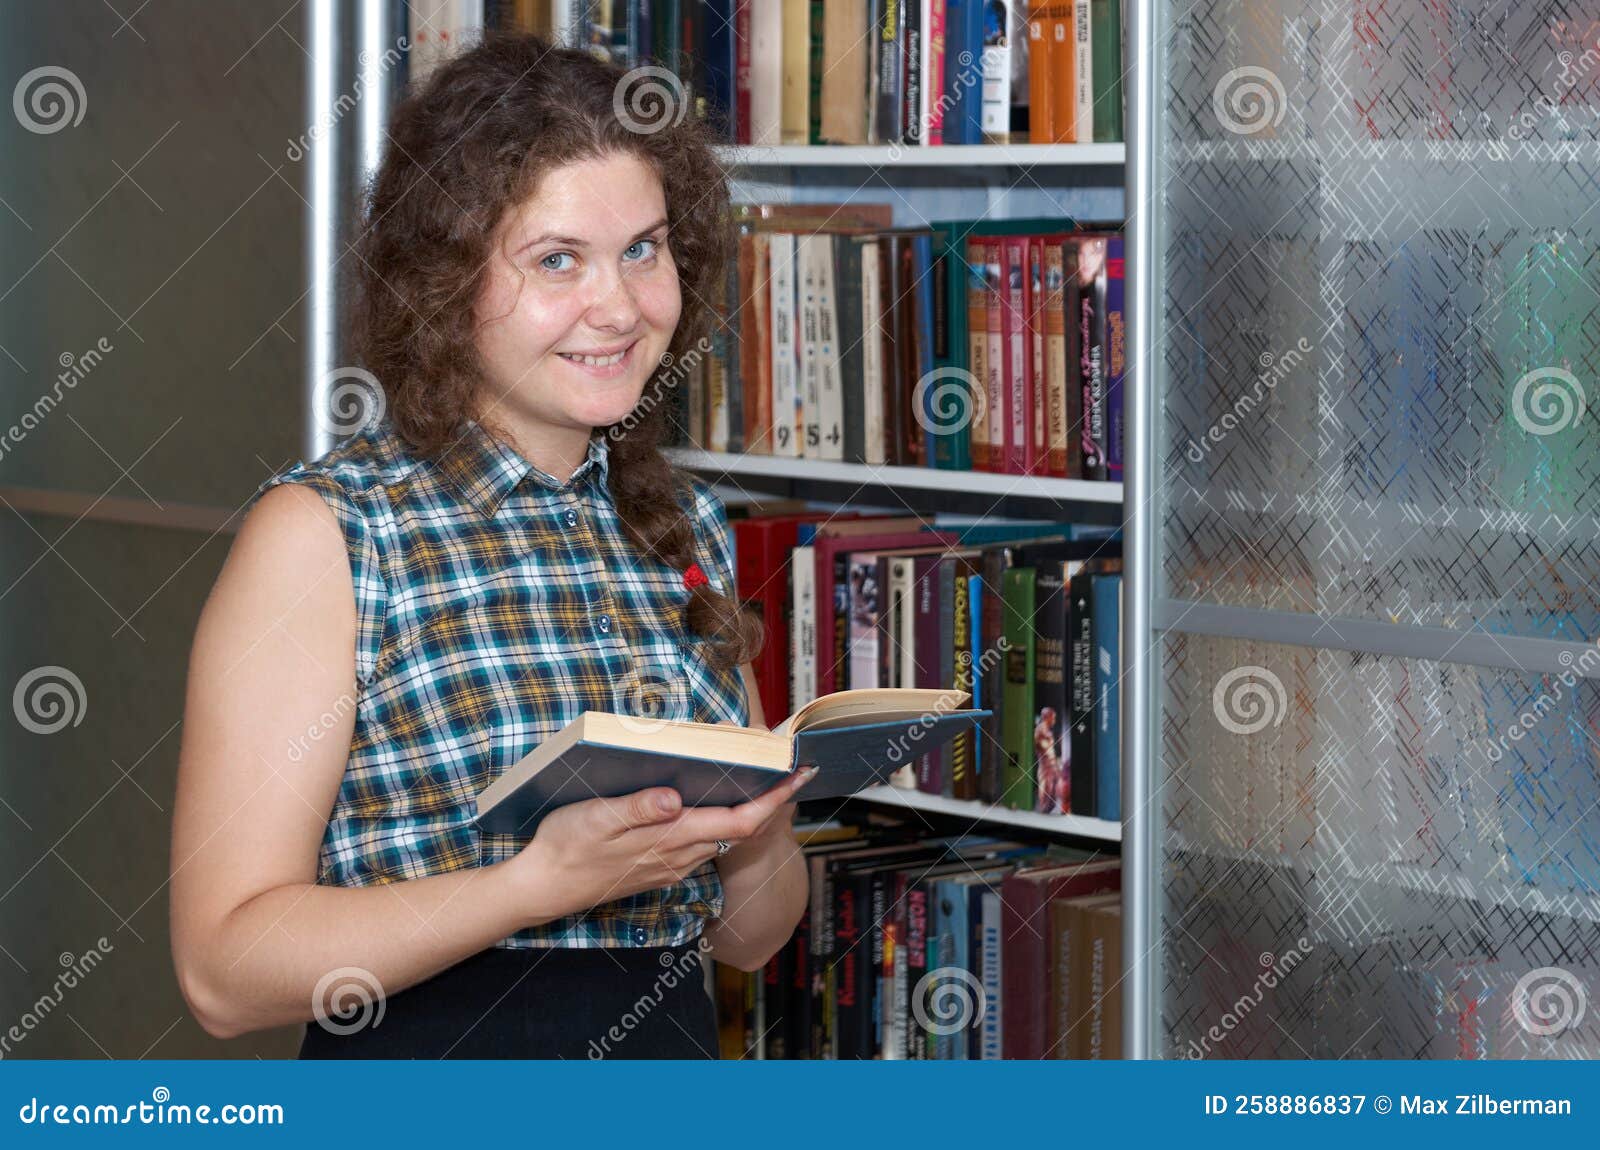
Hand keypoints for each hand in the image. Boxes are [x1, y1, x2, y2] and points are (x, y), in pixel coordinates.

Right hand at [509, 768, 816, 923]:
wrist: (545, 888)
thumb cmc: (566, 848)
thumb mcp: (594, 820)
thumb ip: (637, 808)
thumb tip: (674, 797)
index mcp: (672, 838)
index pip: (740, 821)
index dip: (775, 798)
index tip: (800, 774)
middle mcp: (681, 855)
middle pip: (742, 827)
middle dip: (770, 796)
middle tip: (788, 762)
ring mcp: (673, 863)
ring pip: (724, 833)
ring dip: (746, 806)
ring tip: (760, 772)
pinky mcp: (662, 864)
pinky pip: (704, 840)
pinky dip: (721, 817)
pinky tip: (715, 797)